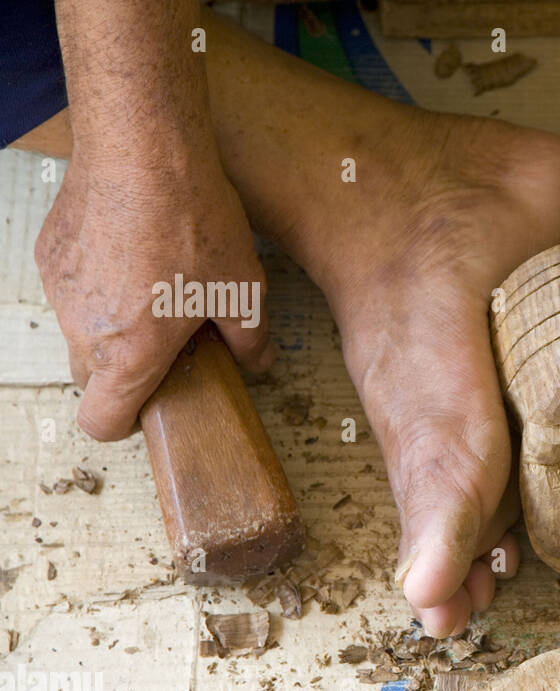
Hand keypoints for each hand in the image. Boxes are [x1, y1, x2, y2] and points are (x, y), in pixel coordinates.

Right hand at [36, 148, 270, 439]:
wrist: (143, 150)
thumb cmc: (194, 224)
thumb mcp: (243, 292)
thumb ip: (250, 341)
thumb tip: (261, 363)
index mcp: (130, 353)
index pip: (101, 422)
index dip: (124, 423)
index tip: (150, 403)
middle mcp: (84, 330)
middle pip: (92, 378)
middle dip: (126, 372)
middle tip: (169, 342)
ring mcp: (60, 291)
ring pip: (81, 331)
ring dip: (112, 326)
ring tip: (158, 288)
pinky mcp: (50, 254)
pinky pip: (72, 290)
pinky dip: (98, 287)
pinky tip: (136, 253)